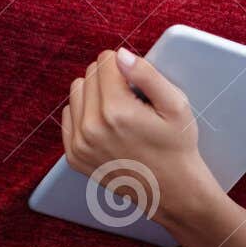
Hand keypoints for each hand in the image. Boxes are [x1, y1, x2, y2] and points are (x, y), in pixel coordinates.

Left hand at [61, 48, 220, 227]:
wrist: (172, 191)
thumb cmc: (177, 146)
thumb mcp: (175, 104)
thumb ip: (147, 74)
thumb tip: (120, 54)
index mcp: (117, 111)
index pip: (106, 60)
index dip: (125, 67)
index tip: (138, 85)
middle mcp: (92, 128)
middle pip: (90, 73)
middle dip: (110, 78)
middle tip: (132, 100)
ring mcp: (80, 144)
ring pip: (76, 91)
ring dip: (95, 94)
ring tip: (119, 112)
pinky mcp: (74, 156)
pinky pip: (68, 115)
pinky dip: (85, 113)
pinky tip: (106, 125)